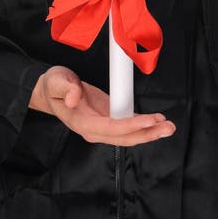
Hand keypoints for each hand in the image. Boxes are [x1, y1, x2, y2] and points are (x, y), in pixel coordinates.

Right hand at [29, 65, 175, 145]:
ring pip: (128, 135)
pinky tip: (156, 122)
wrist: (49, 92)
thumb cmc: (53, 87)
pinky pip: (127, 127)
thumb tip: (74, 98)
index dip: (131, 126)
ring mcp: (101, 126)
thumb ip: (66, 89)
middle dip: (147, 133)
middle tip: (167, 127)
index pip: (111, 128)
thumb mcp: (56, 81)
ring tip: (167, 126)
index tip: (149, 121)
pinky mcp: (107, 119)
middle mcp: (94, 129)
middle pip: (124, 137)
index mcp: (82, 122)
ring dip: (149, 132)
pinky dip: (143, 125)